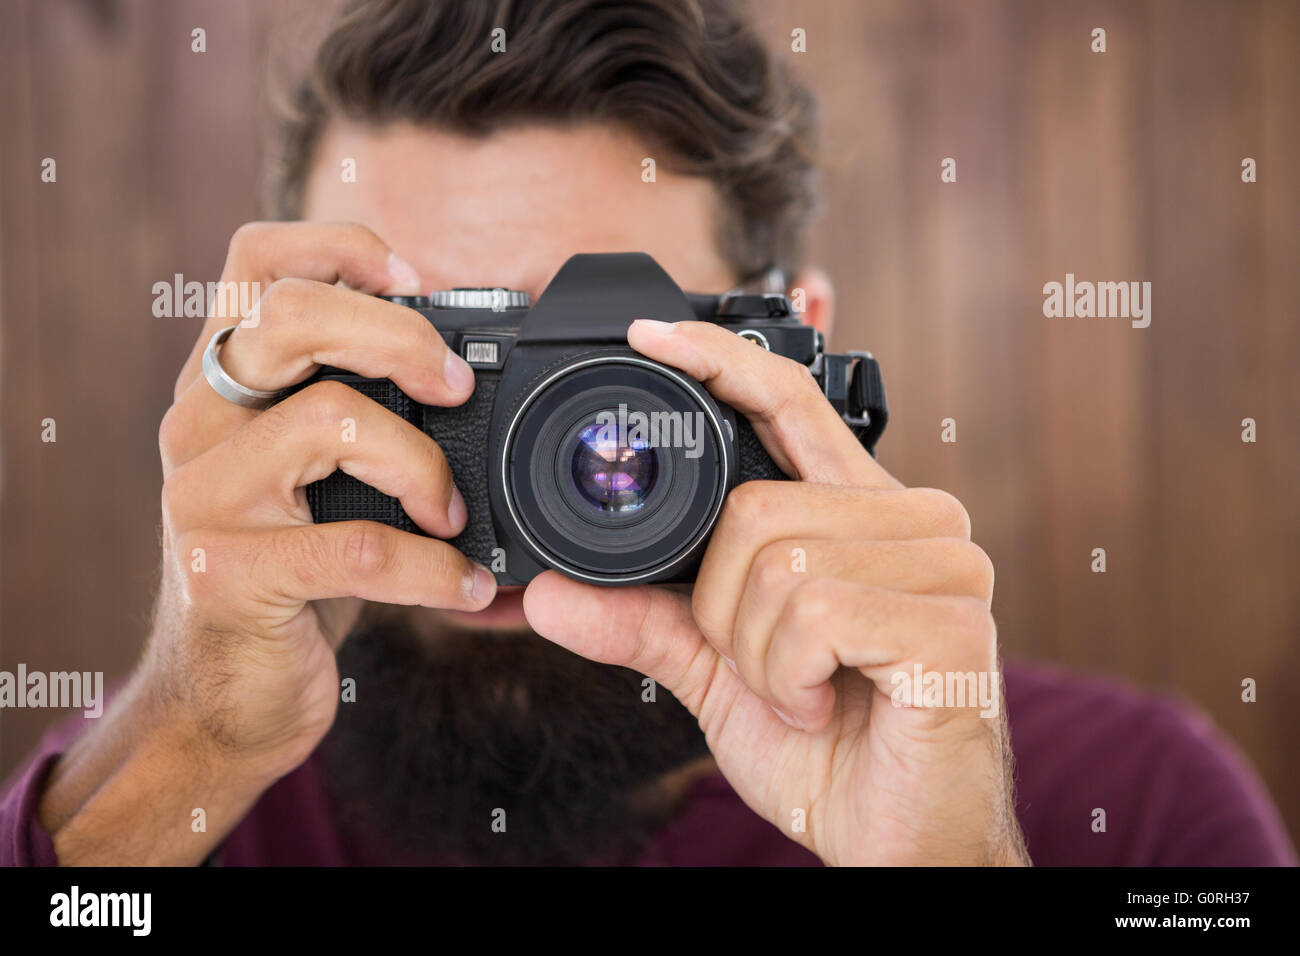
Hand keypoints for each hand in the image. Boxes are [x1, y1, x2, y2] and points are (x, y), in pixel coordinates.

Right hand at [39, 222, 495, 863]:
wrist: (227, 692)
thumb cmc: (293, 568)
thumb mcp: (313, 475)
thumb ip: (356, 409)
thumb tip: (470, 369)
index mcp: (222, 383)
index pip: (255, 260)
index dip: (342, 247)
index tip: (418, 281)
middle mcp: (198, 423)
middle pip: (291, 316)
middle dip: (401, 338)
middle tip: (457, 389)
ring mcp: (204, 497)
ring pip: (330, 420)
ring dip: (425, 467)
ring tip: (455, 517)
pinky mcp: (229, 575)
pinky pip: (361, 547)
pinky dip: (434, 567)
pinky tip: (465, 585)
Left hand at [524, 319, 1027, 865]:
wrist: (893, 841)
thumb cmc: (824, 746)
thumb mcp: (717, 672)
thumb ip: (642, 620)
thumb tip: (542, 593)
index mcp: (858, 514)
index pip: (790, 400)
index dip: (720, 358)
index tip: (649, 334)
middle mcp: (913, 520)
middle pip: (753, 505)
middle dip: (722, 608)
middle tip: (763, 663)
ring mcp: (945, 564)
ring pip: (775, 561)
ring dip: (755, 652)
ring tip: (802, 687)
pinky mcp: (955, 622)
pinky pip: (814, 613)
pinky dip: (791, 676)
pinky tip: (828, 703)